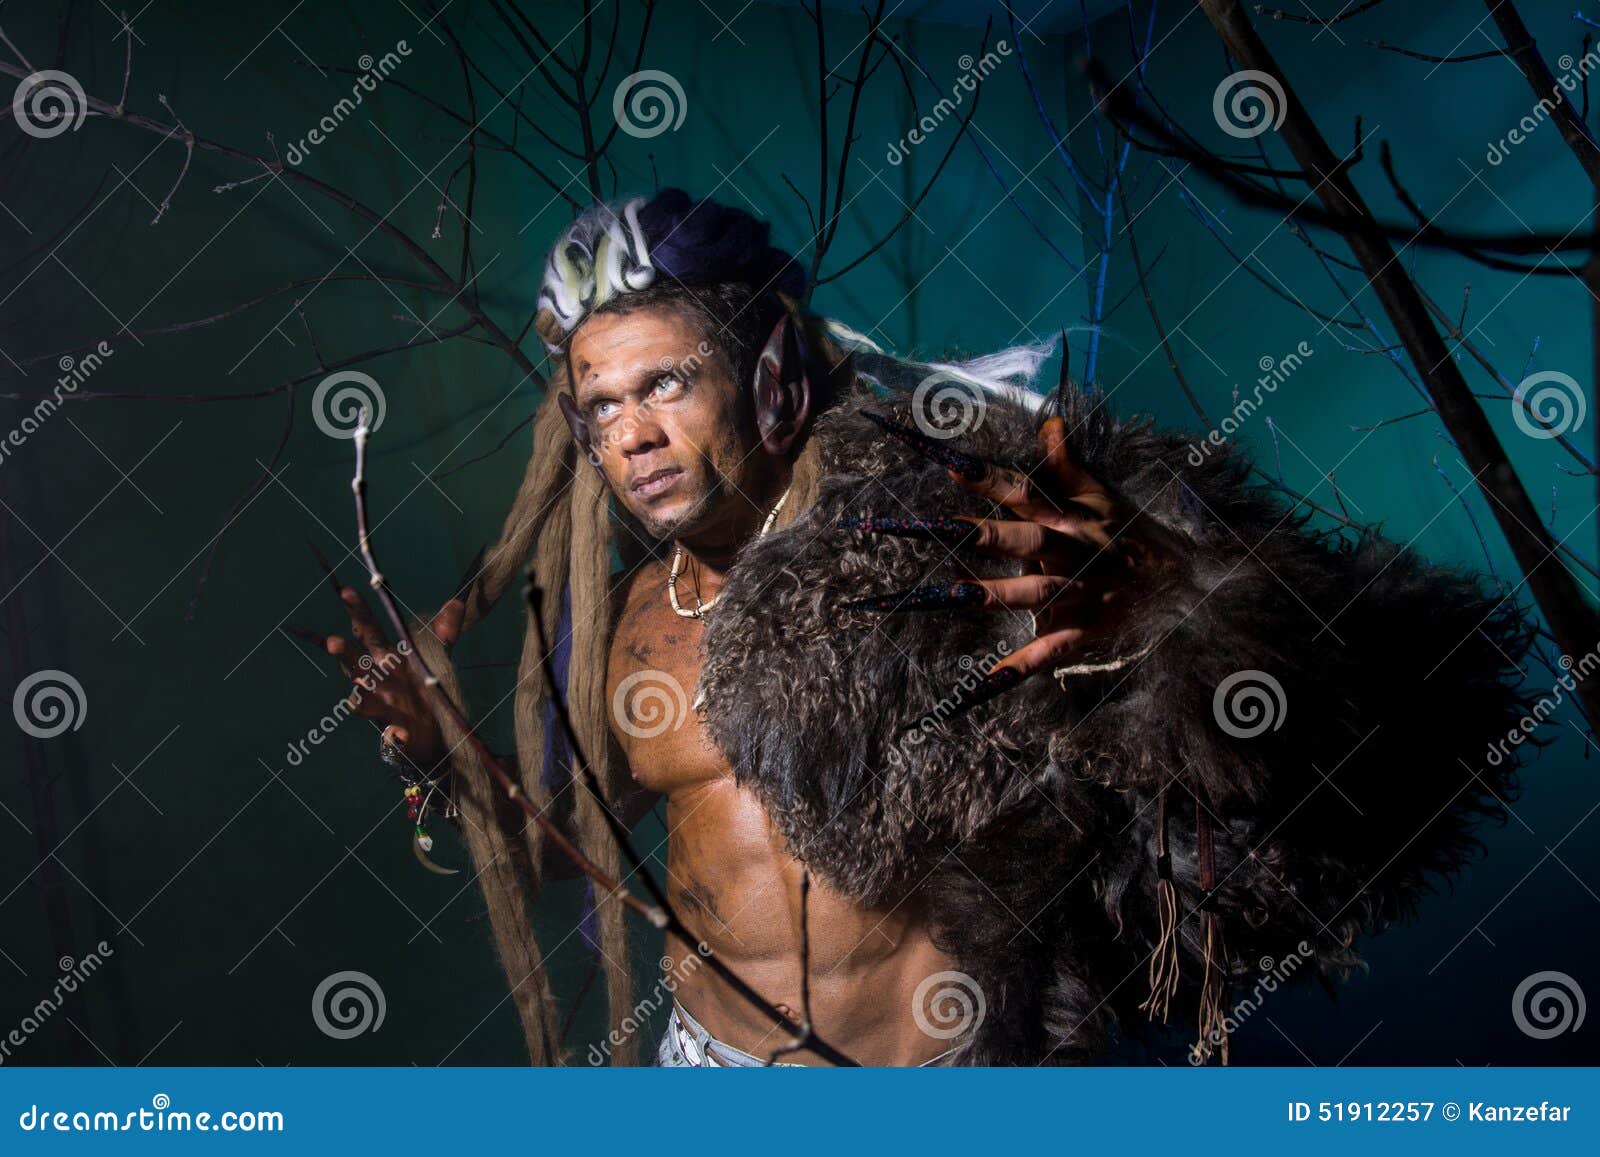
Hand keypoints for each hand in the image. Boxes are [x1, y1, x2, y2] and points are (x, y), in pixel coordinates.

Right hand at [321, 585, 465, 770]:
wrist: (432, 730)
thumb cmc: (423, 686)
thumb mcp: (437, 655)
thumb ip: (445, 631)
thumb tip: (457, 602)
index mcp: (386, 657)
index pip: (367, 631)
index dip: (357, 612)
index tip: (347, 591)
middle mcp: (377, 680)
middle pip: (355, 663)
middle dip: (343, 654)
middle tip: (333, 642)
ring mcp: (381, 707)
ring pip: (361, 700)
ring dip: (358, 698)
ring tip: (357, 696)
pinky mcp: (393, 732)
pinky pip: (389, 736)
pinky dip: (393, 736)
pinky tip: (398, 734)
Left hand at [944, 412, 1177, 679]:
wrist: (1186, 588)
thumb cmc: (1133, 537)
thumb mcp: (1104, 496)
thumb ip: (1068, 464)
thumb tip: (1048, 421)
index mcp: (1068, 518)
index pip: (1020, 491)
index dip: (985, 477)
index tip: (947, 464)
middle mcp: (1068, 553)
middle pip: (1015, 539)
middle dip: (971, 534)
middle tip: (924, 528)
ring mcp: (1075, 594)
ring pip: (1026, 593)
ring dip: (986, 594)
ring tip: (943, 595)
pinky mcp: (1082, 633)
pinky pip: (1045, 653)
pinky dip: (1017, 668)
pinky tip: (983, 681)